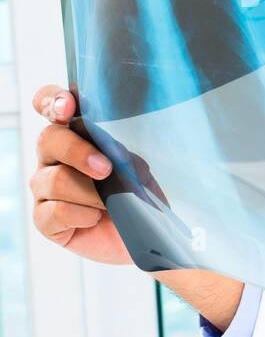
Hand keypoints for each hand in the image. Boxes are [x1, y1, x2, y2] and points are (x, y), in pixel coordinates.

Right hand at [29, 85, 244, 327]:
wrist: (147, 235)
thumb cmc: (140, 194)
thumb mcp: (138, 166)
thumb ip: (119, 150)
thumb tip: (112, 150)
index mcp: (74, 134)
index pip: (50, 104)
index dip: (52, 101)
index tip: (68, 107)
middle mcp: (53, 157)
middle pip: (48, 140)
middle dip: (78, 152)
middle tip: (106, 168)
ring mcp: (45, 187)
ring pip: (52, 179)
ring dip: (87, 192)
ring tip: (109, 202)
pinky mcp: (46, 219)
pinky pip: (53, 211)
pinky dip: (81, 214)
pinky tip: (96, 218)